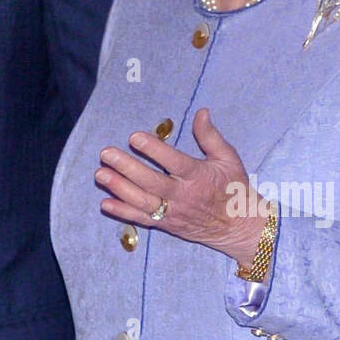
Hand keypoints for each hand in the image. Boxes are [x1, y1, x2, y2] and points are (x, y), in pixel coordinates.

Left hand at [95, 108, 267, 264]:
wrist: (239, 227)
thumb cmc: (233, 187)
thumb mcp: (228, 158)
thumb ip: (210, 136)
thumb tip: (201, 111)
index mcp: (198, 176)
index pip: (173, 161)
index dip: (154, 150)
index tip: (134, 137)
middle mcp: (183, 196)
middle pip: (151, 182)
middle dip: (126, 167)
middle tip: (106, 153)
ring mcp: (173, 212)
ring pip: (143, 201)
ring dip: (119, 188)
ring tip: (100, 174)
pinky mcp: (167, 224)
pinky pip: (142, 219)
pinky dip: (123, 213)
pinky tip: (105, 203)